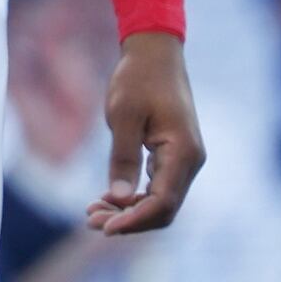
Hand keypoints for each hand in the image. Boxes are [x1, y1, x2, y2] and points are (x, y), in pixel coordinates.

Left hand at [85, 31, 202, 233]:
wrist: (154, 54)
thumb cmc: (138, 79)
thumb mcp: (124, 115)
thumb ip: (123, 156)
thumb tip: (117, 196)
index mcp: (183, 153)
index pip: (163, 202)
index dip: (134, 219)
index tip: (104, 227)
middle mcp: (190, 162)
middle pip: (163, 208)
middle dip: (129, 220)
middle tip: (91, 222)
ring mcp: (183, 160)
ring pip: (160, 201)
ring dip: (129, 211)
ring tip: (92, 214)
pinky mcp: (172, 156)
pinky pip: (156, 187)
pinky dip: (133, 197)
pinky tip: (106, 199)